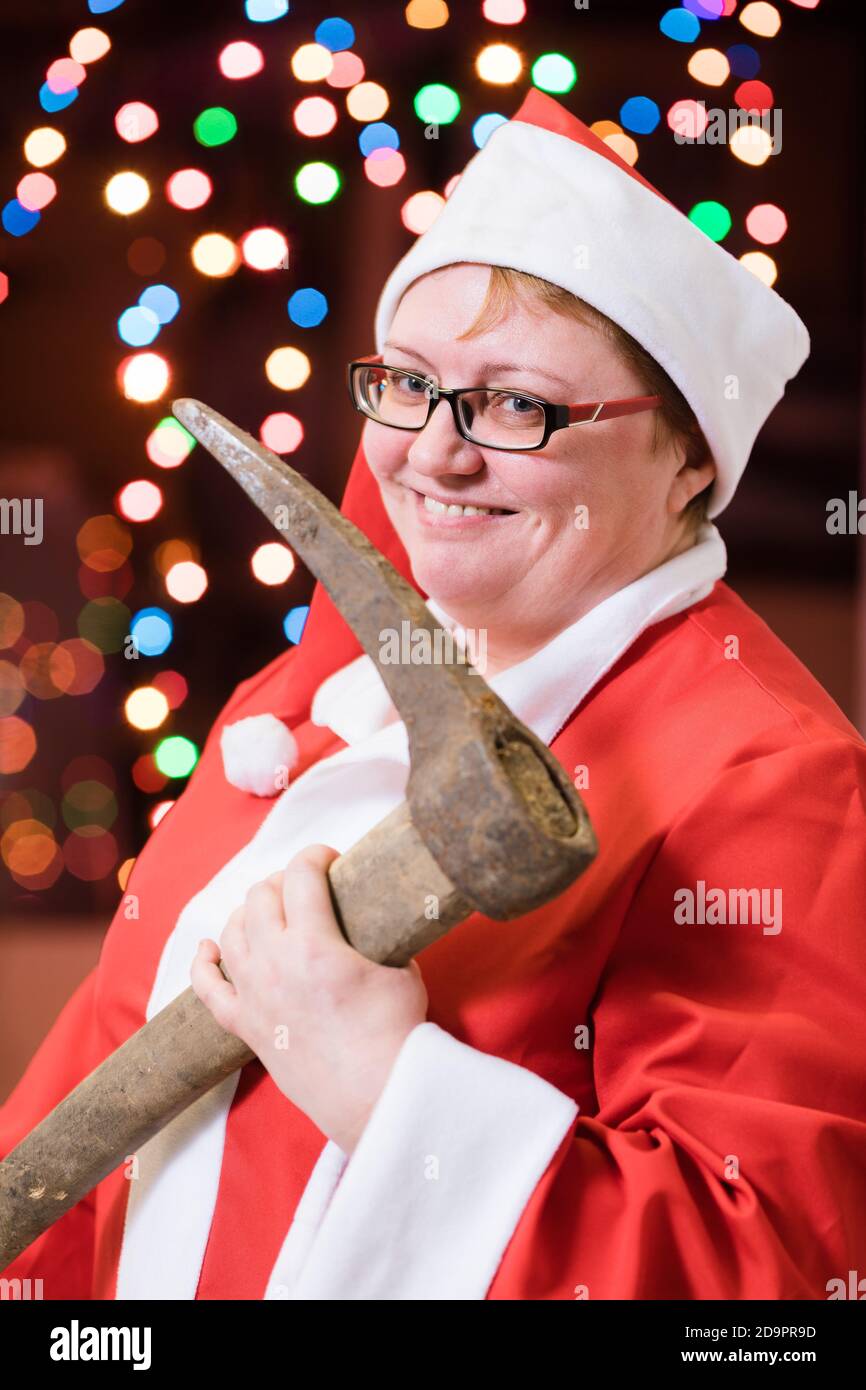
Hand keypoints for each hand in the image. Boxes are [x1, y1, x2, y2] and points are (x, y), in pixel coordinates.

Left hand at [190, 844, 428, 1155]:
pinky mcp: (247, 1027)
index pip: (301, 874)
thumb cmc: (396, 1034)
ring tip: (273, 911)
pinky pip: (207, 989)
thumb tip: (379, 916)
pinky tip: (209, 948)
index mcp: (315, 944)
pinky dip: (204, 962)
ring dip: (251, 912)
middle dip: (283, 881)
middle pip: (261, 897)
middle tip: (306, 887)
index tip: (330, 858)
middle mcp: (276, 964)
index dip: (315, 855)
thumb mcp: (402, 967)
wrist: (376, 1097)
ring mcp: (255, 996)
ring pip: (232, 932)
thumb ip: (382, 935)